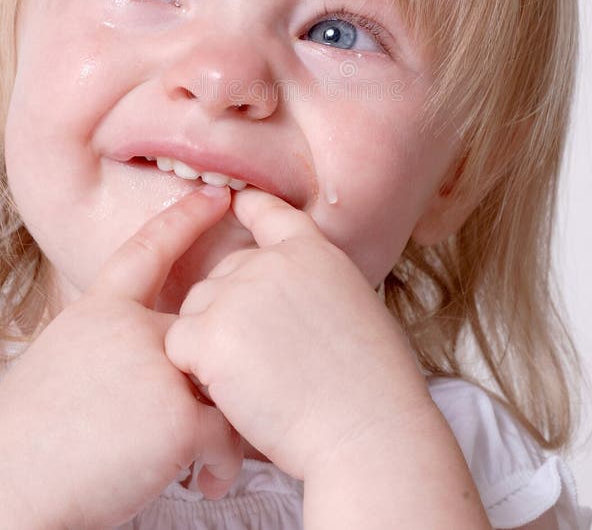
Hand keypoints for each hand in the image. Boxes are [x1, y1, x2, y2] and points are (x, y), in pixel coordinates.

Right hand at [0, 186, 242, 529]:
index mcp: (97, 311)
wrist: (9, 488)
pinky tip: (205, 481)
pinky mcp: (177, 418)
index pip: (146, 251)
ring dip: (221, 423)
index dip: (184, 219)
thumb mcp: (65, 364)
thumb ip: (114, 346)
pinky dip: (221, 465)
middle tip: (221, 403)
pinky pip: (227, 435)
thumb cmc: (32, 440)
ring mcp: (157, 367)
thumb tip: (153, 362)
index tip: (219, 195)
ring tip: (211, 461)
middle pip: (202, 331)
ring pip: (223, 382)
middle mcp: (131, 328)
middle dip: (215, 369)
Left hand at [164, 189, 430, 481]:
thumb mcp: (355, 306)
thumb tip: (287, 297)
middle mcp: (271, 262)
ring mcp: (237, 294)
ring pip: (195, 308)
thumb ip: (312, 286)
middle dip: (229, 310)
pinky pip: (179, 344)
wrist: (368, 429)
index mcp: (313, 252)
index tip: (234, 201)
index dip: (249, 205)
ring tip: (255, 379)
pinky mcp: (210, 334)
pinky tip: (231, 390)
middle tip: (267, 359)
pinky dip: (195, 370)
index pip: (271, 213)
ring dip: (210, 340)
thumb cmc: (373, 385)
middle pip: (222, 274)